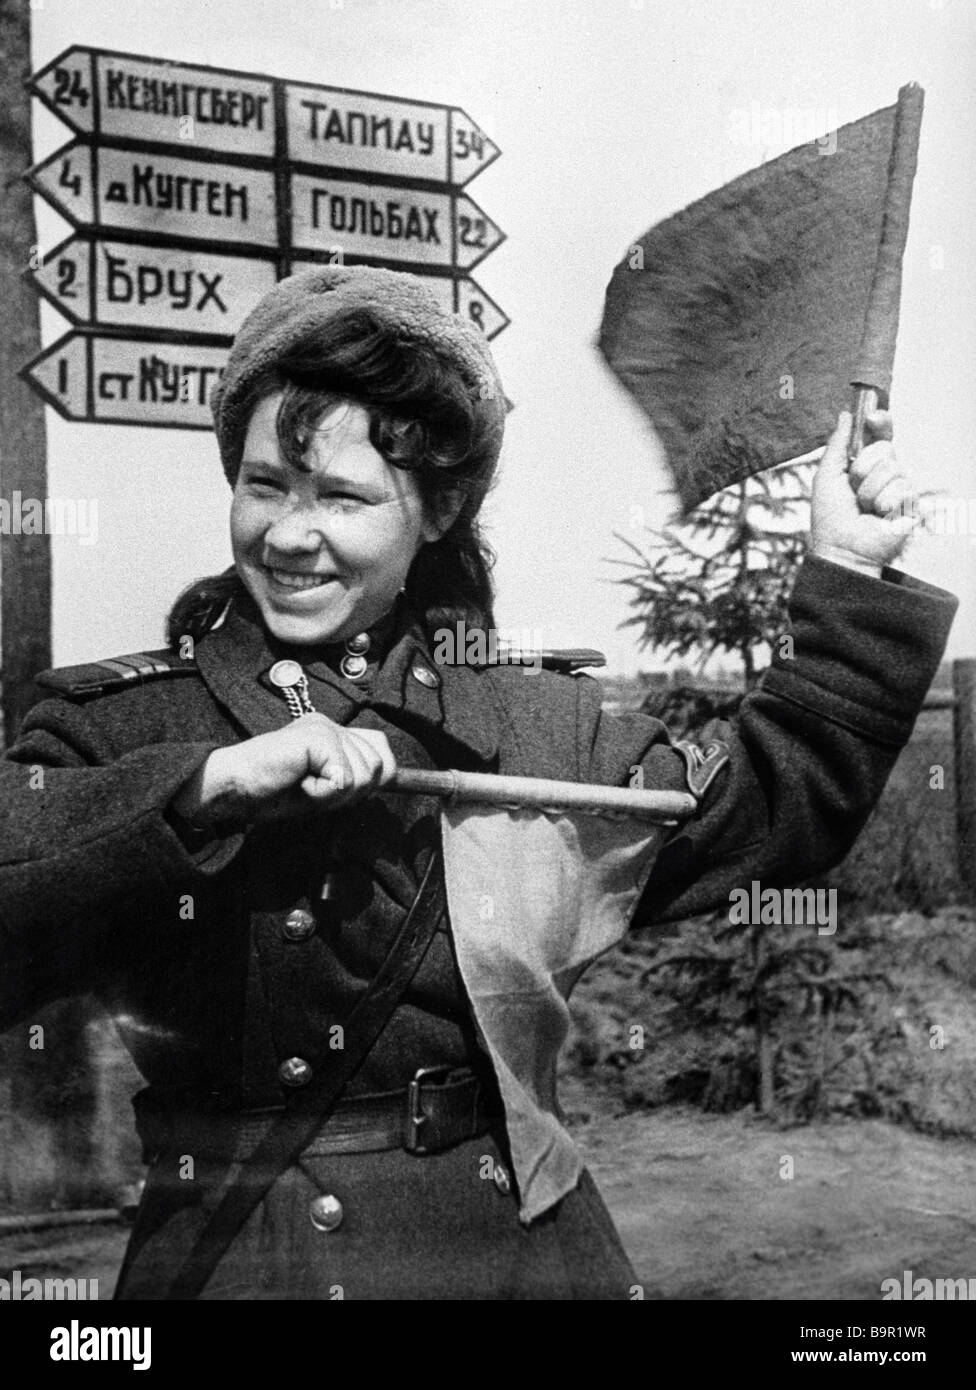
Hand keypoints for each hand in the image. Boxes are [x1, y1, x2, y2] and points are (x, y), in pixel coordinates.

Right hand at [171, 714, 396, 830]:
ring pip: (365, 775)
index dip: (373, 778)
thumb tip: (391, 776)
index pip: (381, 749)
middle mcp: (331, 724)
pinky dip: (321, 793)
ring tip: (303, 784)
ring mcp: (324, 727)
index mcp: (333, 734)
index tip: (338, 789)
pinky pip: (343, 779)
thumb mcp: (323, 788)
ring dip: (335, 794)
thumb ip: (354, 777)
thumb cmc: (272, 792)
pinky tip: (297, 782)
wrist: (232, 788)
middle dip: (352, 792)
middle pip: (380, 766)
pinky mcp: (316, 736)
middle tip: (313, 789)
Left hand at [810, 407, 918, 575]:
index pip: (880, 434)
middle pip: (884, 448)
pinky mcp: (911, 503)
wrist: (842, 547)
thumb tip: (846, 415)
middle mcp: (885, 472)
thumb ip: (837, 445)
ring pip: (892, 468)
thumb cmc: (831, 516)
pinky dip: (884, 503)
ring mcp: (899, 487)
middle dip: (862, 467)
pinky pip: (902, 488)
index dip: (880, 421)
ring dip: (870, 490)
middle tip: (853, 489)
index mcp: (865, 464)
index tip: (871, 415)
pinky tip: (879, 516)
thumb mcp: (827, 476)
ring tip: (864, 508)